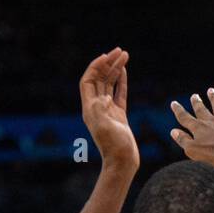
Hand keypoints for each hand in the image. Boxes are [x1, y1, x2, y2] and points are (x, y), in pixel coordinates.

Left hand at [80, 48, 138, 171]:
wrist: (123, 162)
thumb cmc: (114, 146)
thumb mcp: (104, 126)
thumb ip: (101, 109)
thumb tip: (105, 96)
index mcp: (90, 108)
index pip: (89, 80)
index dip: (95, 66)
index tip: (106, 56)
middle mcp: (97, 107)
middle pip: (100, 79)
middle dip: (108, 64)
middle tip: (119, 51)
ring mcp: (109, 110)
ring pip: (110, 84)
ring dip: (116, 69)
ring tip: (125, 56)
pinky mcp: (120, 115)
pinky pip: (119, 94)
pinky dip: (121, 81)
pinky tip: (124, 71)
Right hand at [170, 88, 213, 166]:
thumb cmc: (212, 154)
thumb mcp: (192, 150)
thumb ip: (182, 140)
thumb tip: (173, 131)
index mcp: (198, 128)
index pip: (185, 118)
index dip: (178, 110)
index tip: (174, 103)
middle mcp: (211, 122)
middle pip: (202, 110)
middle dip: (197, 103)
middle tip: (194, 96)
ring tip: (211, 91)